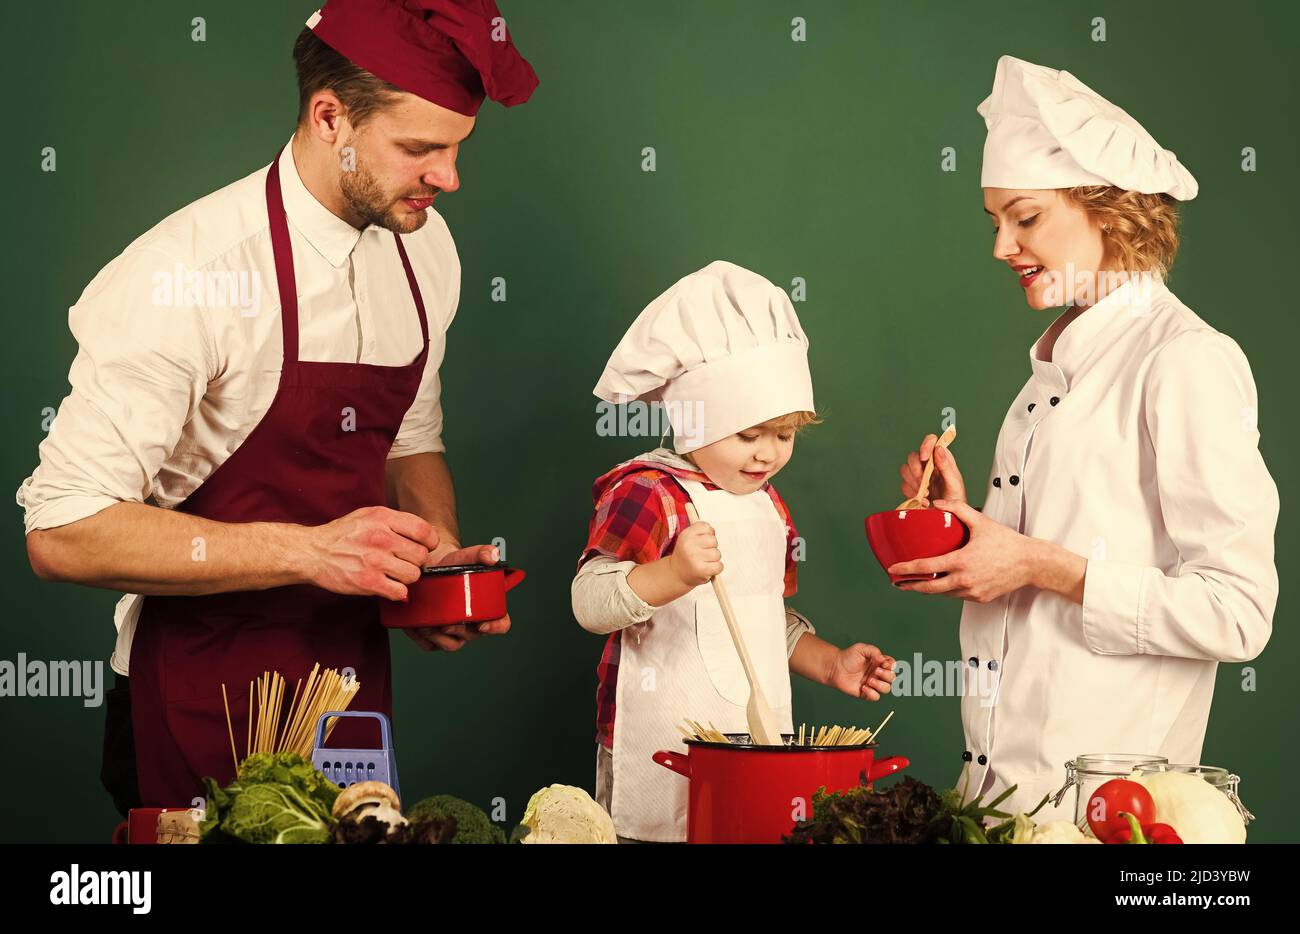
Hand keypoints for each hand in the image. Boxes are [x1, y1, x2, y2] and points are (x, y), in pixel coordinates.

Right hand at [305, 506, 436, 599]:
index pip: (424, 530)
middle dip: (416, 561)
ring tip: (393, 573)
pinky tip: (387, 585)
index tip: (425, 547)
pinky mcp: (368, 582)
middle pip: (421, 555)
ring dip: (406, 577)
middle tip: (404, 562)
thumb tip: (427, 536)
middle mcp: (381, 537)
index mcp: (383, 518)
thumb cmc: (343, 534)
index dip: (430, 542)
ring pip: (413, 575)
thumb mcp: (369, 516)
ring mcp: (375, 560)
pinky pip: (400, 592)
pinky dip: (397, 592)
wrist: (312, 552)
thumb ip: (397, 522)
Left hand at [403, 543, 512, 651]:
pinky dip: (424, 639)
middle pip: (471, 635)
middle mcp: (472, 624)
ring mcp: (454, 632)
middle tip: (446, 622)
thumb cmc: (453, 565)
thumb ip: (482, 552)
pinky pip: (431, 645)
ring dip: (439, 637)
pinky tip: (417, 627)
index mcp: (486, 609)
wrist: (430, 568)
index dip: (495, 627)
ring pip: (452, 644)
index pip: (500, 623)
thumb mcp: (467, 555)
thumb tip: (493, 555)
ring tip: (427, 624)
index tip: (482, 624)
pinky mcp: (435, 637)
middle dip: (458, 631)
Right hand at [668, 521, 722, 587]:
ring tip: (704, 562)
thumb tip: (713, 531)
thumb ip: (701, 532)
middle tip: (702, 553)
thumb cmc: (686, 555)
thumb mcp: (688, 538)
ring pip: (717, 554)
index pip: (706, 527)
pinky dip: (716, 568)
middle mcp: (688, 545)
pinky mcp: (701, 570)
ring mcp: (694, 558)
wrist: (676, 574)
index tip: (701, 541)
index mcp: (685, 535)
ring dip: (714, 559)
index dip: (707, 534)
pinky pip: (719, 566)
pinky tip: (707, 569)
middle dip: (711, 547)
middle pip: (713, 540)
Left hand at [828, 643, 895, 700]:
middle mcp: (877, 674)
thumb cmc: (848, 656)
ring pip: (886, 689)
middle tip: (875, 671)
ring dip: (880, 685)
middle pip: (892, 678)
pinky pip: (875, 697)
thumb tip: (883, 660)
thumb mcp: (861, 649)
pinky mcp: (865, 693)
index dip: (891, 666)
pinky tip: (863, 687)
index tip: (883, 663)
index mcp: (879, 663)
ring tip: (869, 680)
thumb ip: (874, 651)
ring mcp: (872, 684)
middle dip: (886, 675)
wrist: (835, 667)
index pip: (892, 666)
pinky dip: (872, 693)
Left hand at [889, 499, 1037, 602]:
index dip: (905, 570)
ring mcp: (972, 592)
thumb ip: (957, 508)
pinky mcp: (980, 598)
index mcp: (961, 562)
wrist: (1031, 563)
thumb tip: (936, 503)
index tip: (892, 569)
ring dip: (929, 589)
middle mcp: (964, 580)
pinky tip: (943, 582)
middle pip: (929, 588)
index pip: (925, 568)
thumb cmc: (1007, 542)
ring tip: (916, 582)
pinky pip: (957, 595)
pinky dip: (948, 590)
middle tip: (897, 582)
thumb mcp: (980, 521)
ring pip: (943, 593)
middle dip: (910, 586)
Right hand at [899, 433, 966, 506]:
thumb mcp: (954, 482)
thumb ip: (946, 465)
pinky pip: (904, 485)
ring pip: (905, 470)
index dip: (925, 445)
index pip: (931, 441)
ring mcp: (918, 476)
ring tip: (926, 494)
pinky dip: (912, 493)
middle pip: (913, 456)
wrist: (949, 516)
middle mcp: (928, 464)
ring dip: (913, 483)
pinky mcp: (912, 487)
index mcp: (941, 458)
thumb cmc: (955, 498)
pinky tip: (923, 500)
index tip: (924, 457)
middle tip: (924, 482)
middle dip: (916, 470)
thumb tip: (938, 448)